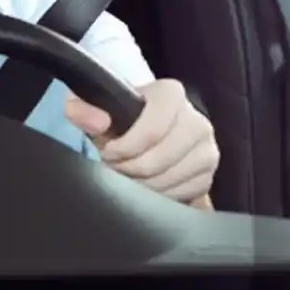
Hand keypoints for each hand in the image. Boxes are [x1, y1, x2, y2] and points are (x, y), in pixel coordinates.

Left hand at [65, 79, 218, 207]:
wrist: (136, 125)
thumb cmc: (114, 114)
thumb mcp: (90, 104)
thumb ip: (81, 108)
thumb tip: (97, 123)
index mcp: (171, 94)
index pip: (152, 130)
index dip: (124, 147)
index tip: (106, 152)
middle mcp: (197, 120)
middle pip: (161, 159)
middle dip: (129, 168)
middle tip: (112, 167)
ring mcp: (207, 149)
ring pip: (171, 179)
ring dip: (141, 184)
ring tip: (124, 175)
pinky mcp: (208, 174)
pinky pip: (184, 193)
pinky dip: (159, 194)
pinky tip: (143, 184)